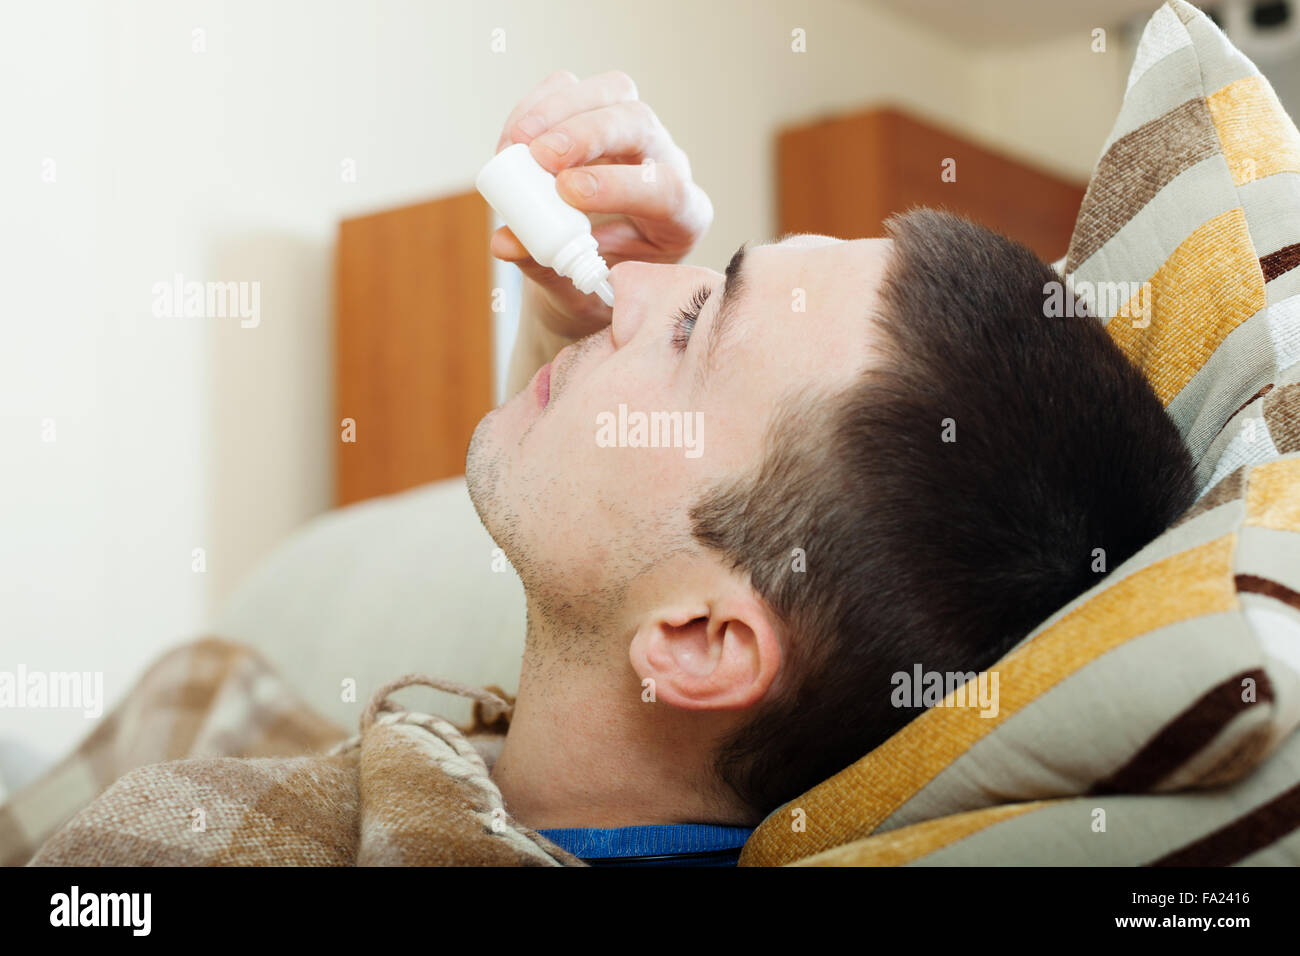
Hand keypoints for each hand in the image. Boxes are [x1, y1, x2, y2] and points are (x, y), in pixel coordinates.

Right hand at [491, 70, 712, 338]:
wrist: (592, 274)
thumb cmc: (596, 287)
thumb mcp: (579, 292)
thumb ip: (547, 268)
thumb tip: (507, 241)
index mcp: (681, 218)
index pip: (666, 188)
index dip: (618, 186)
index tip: (567, 193)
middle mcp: (666, 166)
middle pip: (640, 124)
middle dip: (587, 134)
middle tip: (538, 157)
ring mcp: (635, 136)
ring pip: (614, 92)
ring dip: (559, 111)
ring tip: (515, 145)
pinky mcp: (599, 114)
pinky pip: (574, 88)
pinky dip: (538, 106)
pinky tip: (513, 138)